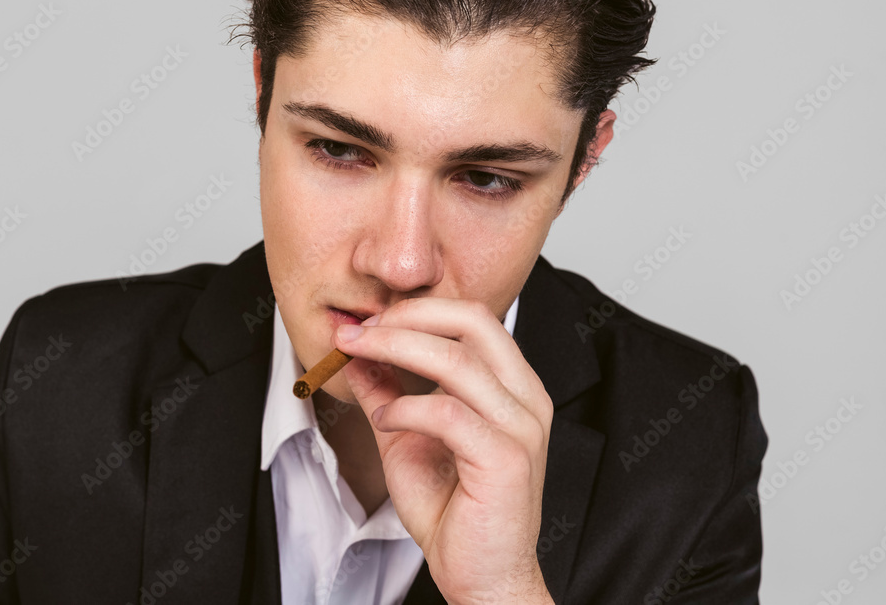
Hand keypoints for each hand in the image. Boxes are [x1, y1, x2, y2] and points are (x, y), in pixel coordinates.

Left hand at [333, 297, 555, 603]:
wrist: (483, 575)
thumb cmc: (456, 511)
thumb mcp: (408, 439)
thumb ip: (388, 394)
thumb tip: (359, 354)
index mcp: (514, 386)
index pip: (475, 318)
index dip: (419, 309)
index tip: (369, 320)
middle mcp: (527, 398)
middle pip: (473, 322)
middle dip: (407, 316)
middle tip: (360, 329)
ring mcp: (522, 427)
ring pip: (457, 360)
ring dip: (395, 350)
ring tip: (357, 356)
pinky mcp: (506, 459)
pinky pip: (448, 413)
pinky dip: (406, 407)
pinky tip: (384, 418)